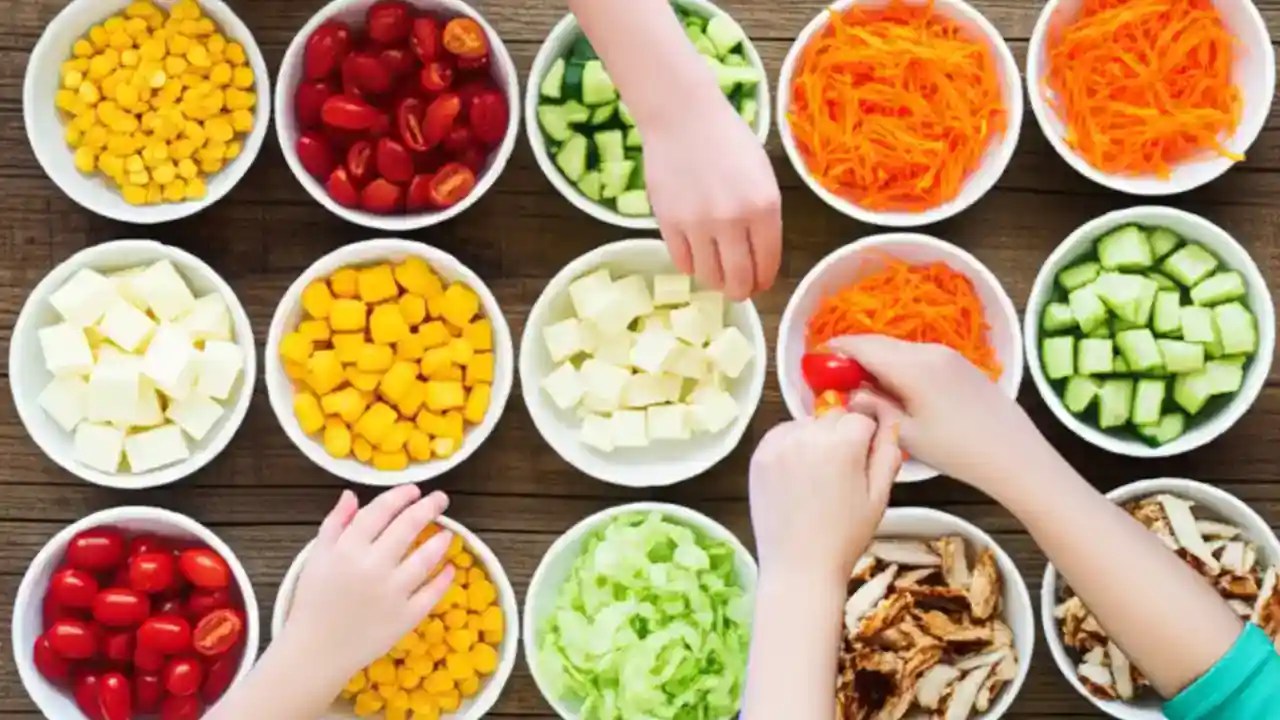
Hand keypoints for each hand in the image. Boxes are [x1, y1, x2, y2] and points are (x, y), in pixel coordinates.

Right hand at [280, 486, 455, 688]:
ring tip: (447, 533)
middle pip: (408, 527)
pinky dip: (444, 580)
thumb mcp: (316, 556)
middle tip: (441, 498)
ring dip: (440, 542)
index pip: (381, 510)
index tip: (414, 489)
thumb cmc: (313, 601)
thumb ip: (335, 523)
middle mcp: (373, 566)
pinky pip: (431, 594)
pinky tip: (450, 569)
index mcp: (348, 548)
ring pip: (425, 559)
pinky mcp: (405, 617)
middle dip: (428, 507)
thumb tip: (351, 493)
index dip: (401, 495)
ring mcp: (392, 593)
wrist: (315, 650)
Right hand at [642, 87, 780, 299]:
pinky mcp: (668, 224)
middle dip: (741, 290)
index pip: (767, 264)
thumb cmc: (728, 140)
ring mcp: (698, 225)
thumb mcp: (761, 176)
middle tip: (738, 288)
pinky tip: (696, 254)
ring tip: (716, 270)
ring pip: (709, 277)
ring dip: (715, 280)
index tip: (760, 284)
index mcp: (764, 207)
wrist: (683, 116)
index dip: (764, 281)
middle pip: (739, 280)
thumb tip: (757, 259)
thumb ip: (764, 218)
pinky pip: (683, 262)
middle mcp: (733, 221)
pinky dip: (691, 264)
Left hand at [749, 410, 899, 583]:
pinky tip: (796, 475)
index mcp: (843, 443)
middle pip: (834, 417)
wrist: (799, 567)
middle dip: (841, 437)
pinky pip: (782, 435)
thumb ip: (887, 453)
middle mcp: (809, 434)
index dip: (867, 440)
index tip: (862, 465)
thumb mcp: (880, 496)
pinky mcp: (759, 455)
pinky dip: (791, 446)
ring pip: (807, 424)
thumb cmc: (846, 536)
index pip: (862, 419)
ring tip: (816, 476)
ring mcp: (779, 443)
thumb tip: (888, 421)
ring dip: (815, 439)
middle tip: (839, 473)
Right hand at [824, 335, 1046, 490]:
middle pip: (879, 344)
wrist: (1014, 454)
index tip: (815, 360)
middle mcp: (928, 350)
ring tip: (860, 384)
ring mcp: (947, 355)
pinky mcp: (960, 364)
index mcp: (911, 365)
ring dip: (876, 360)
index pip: (861, 346)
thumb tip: (849, 394)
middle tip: (832, 375)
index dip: (835, 350)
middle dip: (853, 355)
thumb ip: (872, 408)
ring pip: (899, 350)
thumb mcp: (906, 434)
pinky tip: (894, 388)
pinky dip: (897, 365)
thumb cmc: (957, 449)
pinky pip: (917, 356)